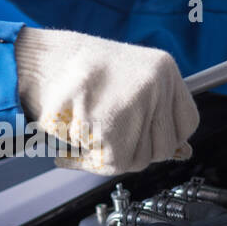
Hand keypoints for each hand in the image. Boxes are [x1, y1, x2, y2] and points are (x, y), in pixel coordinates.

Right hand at [14, 26, 198, 174]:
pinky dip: (85, 161)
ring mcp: (131, 106)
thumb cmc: (80, 71)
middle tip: (107, 137)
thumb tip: (182, 152)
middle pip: (162, 147)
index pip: (187, 123)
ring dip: (108, 157)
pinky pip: (106, 162)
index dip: (166, 137)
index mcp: (163, 71)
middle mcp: (154, 86)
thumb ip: (158, 116)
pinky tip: (72, 147)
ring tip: (86, 137)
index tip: (144, 136)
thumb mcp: (131, 83)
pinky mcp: (105, 127)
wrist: (39, 63)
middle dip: (134, 150)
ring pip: (136, 159)